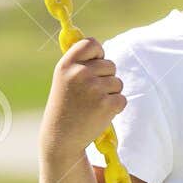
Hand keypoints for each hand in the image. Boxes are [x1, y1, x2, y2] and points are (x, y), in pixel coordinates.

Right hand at [40, 38, 126, 154]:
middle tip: (89, 95)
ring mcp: (94, 89)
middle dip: (106, 79)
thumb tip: (98, 45)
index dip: (98, 53)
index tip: (95, 64)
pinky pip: (122, 99)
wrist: (60, 138)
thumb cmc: (64, 107)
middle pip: (110, 65)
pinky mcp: (106, 104)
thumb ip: (79, 63)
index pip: (91, 43)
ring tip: (92, 106)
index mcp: (67, 65)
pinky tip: (98, 115)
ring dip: (110, 94)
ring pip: (117, 83)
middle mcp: (79, 74)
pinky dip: (114, 108)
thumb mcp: (63, 80)